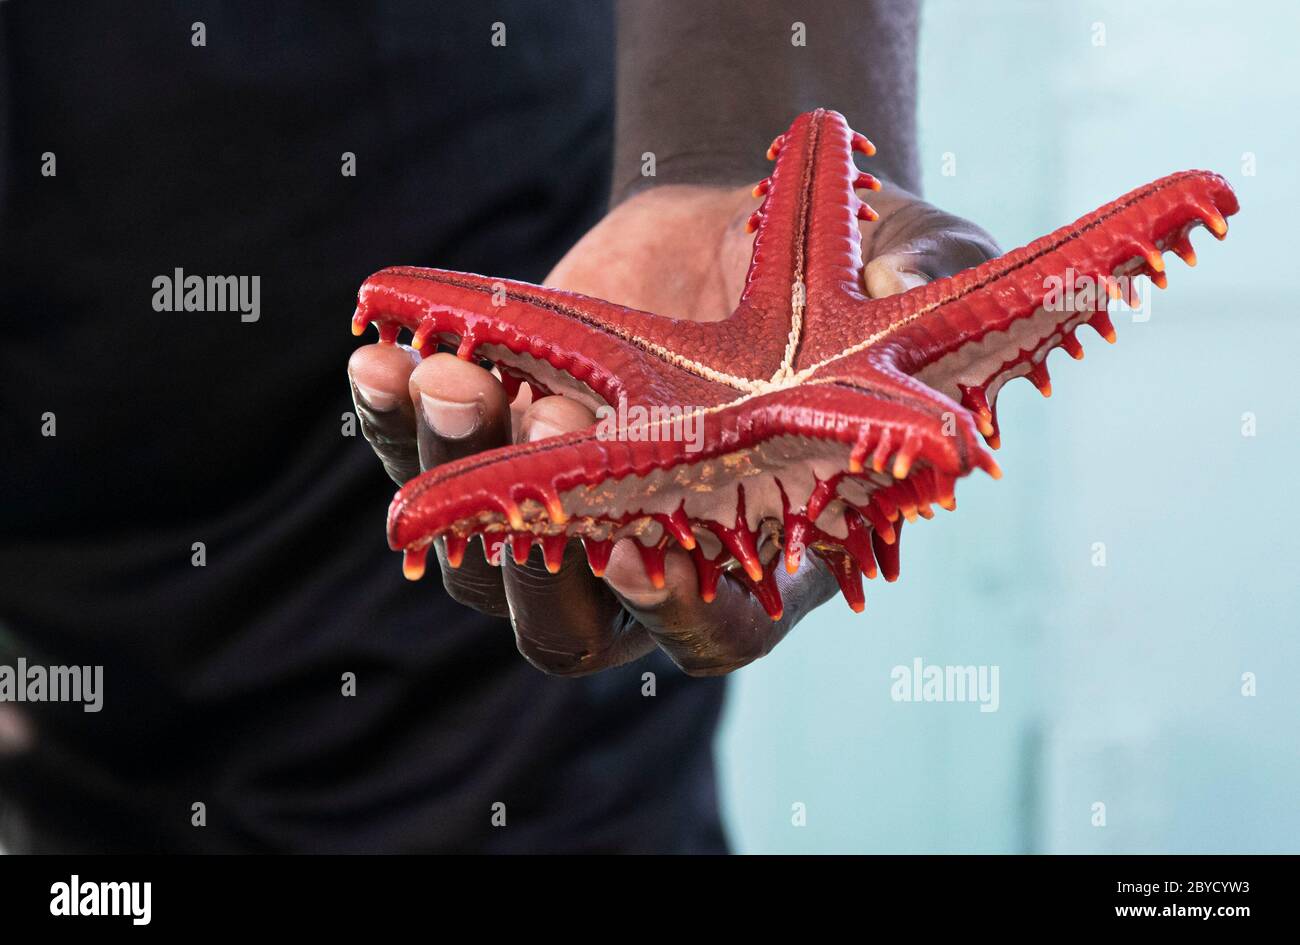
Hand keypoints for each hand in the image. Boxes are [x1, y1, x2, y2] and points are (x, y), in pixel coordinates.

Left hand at [347, 182, 999, 675]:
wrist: (722, 236)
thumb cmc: (827, 274)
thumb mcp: (907, 257)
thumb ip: (923, 282)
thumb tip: (921, 316)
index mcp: (759, 556)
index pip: (716, 635)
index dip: (675, 611)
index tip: (633, 541)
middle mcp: (650, 564)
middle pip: (565, 631)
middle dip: (533, 553)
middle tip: (546, 423)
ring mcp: (559, 523)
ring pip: (476, 563)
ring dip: (448, 479)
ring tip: (454, 377)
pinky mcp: (492, 461)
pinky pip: (419, 476)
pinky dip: (389, 429)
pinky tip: (384, 360)